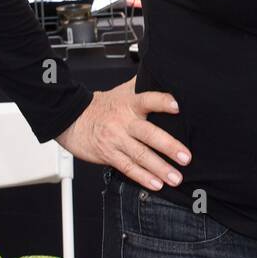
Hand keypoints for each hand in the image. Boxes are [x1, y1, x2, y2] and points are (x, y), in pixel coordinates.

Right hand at [57, 78, 191, 189]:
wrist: (71, 119)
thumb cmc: (101, 106)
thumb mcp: (122, 92)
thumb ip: (142, 85)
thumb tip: (163, 74)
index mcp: (130, 104)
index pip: (148, 99)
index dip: (162, 101)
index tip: (177, 106)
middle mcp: (124, 122)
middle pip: (148, 133)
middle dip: (168, 146)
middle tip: (185, 157)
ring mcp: (116, 140)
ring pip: (140, 155)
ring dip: (160, 168)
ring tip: (176, 177)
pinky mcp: (109, 155)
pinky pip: (128, 168)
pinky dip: (143, 177)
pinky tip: (156, 184)